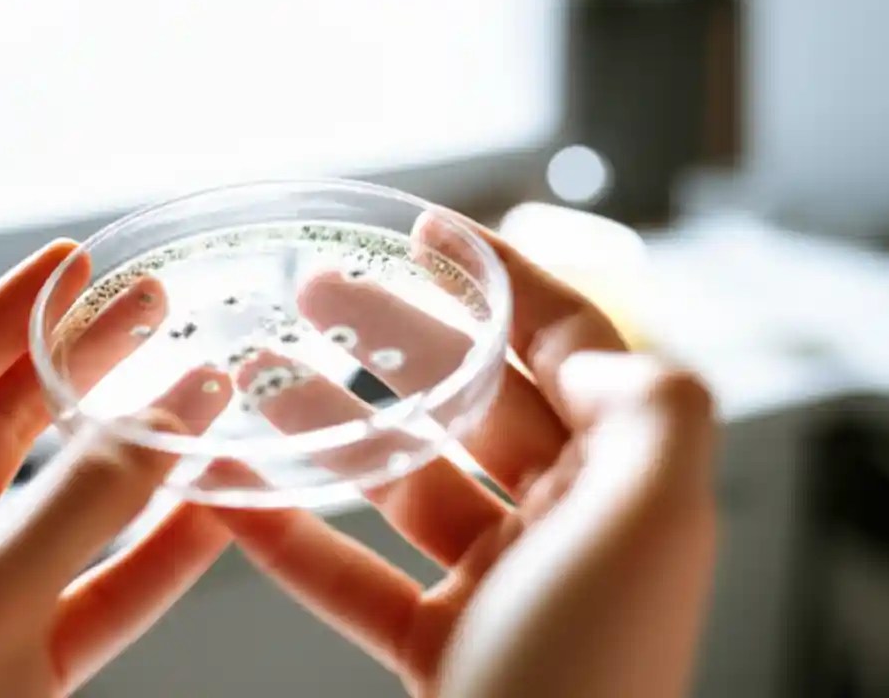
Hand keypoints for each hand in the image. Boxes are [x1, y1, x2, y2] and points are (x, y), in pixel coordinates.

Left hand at [0, 241, 232, 697]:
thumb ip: (80, 504)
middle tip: (151, 307)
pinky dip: (157, 551)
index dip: (7, 313)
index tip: (72, 263)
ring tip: (199, 387)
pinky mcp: (19, 664)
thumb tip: (177, 405)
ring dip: (132, 451)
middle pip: (1, 426)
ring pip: (59, 505)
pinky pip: (98, 588)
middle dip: (79, 364)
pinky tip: (215, 510)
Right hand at [213, 212, 716, 696]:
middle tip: (316, 294)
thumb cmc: (589, 673)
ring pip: (403, 485)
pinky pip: (356, 577)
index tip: (423, 234)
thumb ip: (656, 403)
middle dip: (396, 339)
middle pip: (475, 402)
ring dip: (327, 433)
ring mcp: (502, 588)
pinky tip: (233, 499)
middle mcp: (571, 528)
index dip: (501, 280)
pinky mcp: (438, 648)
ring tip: (256, 385)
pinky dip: (292, 537)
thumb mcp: (654, 518)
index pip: (572, 348)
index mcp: (630, 484)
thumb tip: (602, 345)